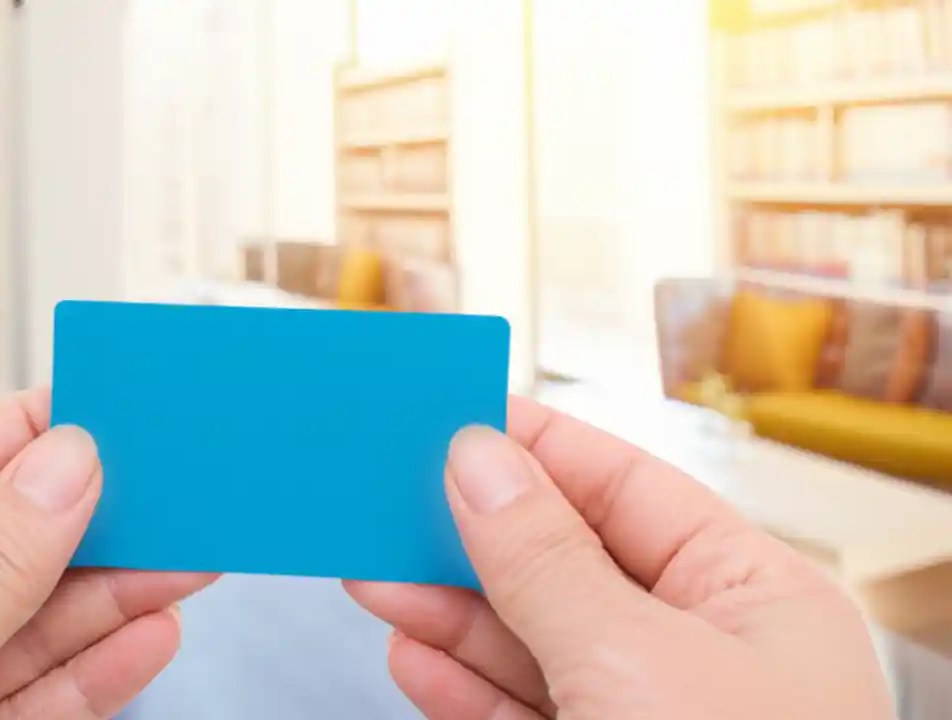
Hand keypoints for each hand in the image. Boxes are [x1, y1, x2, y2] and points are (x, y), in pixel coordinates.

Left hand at [0, 388, 214, 718]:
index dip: (20, 439)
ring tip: (191, 553)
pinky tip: (151, 638)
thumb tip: (65, 464)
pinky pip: (37, 707)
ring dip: (114, 597)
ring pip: (30, 635)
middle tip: (176, 482)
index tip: (103, 402)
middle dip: (89, 521)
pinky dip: (99, 677)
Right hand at [346, 396, 893, 718]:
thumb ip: (546, 560)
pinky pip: (516, 717)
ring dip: (446, 612)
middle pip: (566, 563)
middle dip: (470, 535)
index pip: (627, 487)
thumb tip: (477, 459)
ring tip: (370, 572)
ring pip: (529, 644)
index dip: (534, 447)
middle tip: (384, 496)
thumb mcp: (634, 662)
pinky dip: (458, 691)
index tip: (448, 418)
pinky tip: (409, 657)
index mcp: (754, 598)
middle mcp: (703, 655)